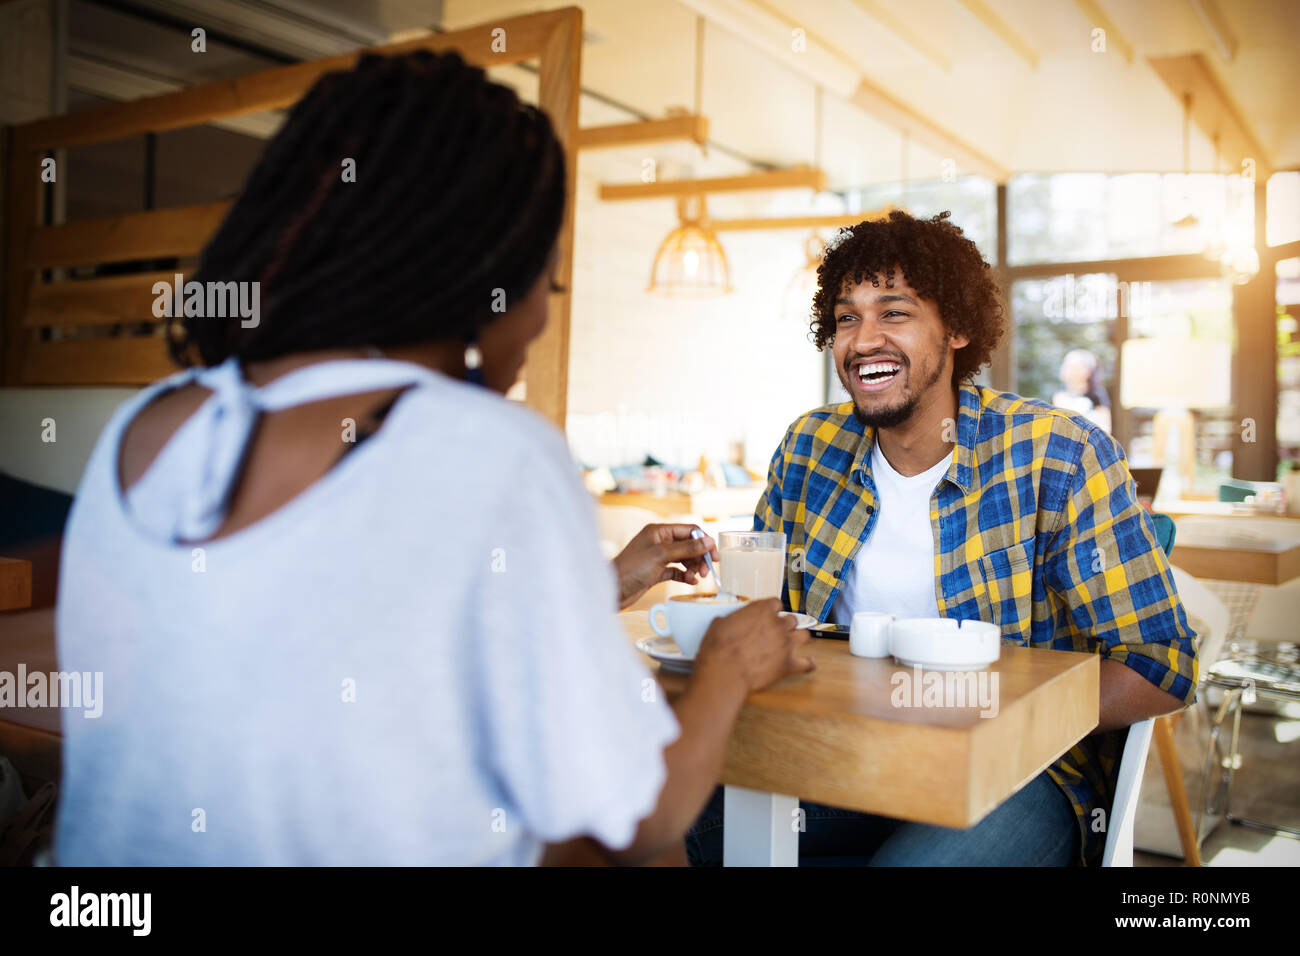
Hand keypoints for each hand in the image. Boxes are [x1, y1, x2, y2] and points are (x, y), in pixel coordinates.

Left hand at [612, 523, 718, 609]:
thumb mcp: (662, 555)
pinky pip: (677, 570)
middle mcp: (659, 541)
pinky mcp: (656, 572)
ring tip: (698, 577)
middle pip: (688, 545)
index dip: (704, 541)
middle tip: (707, 571)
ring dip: (694, 567)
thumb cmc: (632, 568)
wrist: (613, 589)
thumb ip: (687, 548)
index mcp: (659, 531)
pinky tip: (690, 581)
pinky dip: (685, 575)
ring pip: (684, 558)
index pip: (689, 530)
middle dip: (699, 557)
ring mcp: (658, 557)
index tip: (714, 556)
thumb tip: (708, 541)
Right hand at [693, 598, 814, 692]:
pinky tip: (807, 663)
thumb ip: (731, 620)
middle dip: (785, 624)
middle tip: (777, 631)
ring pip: (804, 636)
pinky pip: (807, 664)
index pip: (776, 603)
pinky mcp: (788, 664)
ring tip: (792, 642)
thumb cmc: (718, 648)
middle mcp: (778, 624)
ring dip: (798, 638)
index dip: (772, 609)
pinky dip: (808, 664)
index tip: (767, 615)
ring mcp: (786, 644)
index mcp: (762, 610)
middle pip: (791, 619)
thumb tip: (728, 623)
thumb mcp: (719, 624)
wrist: (724, 671)